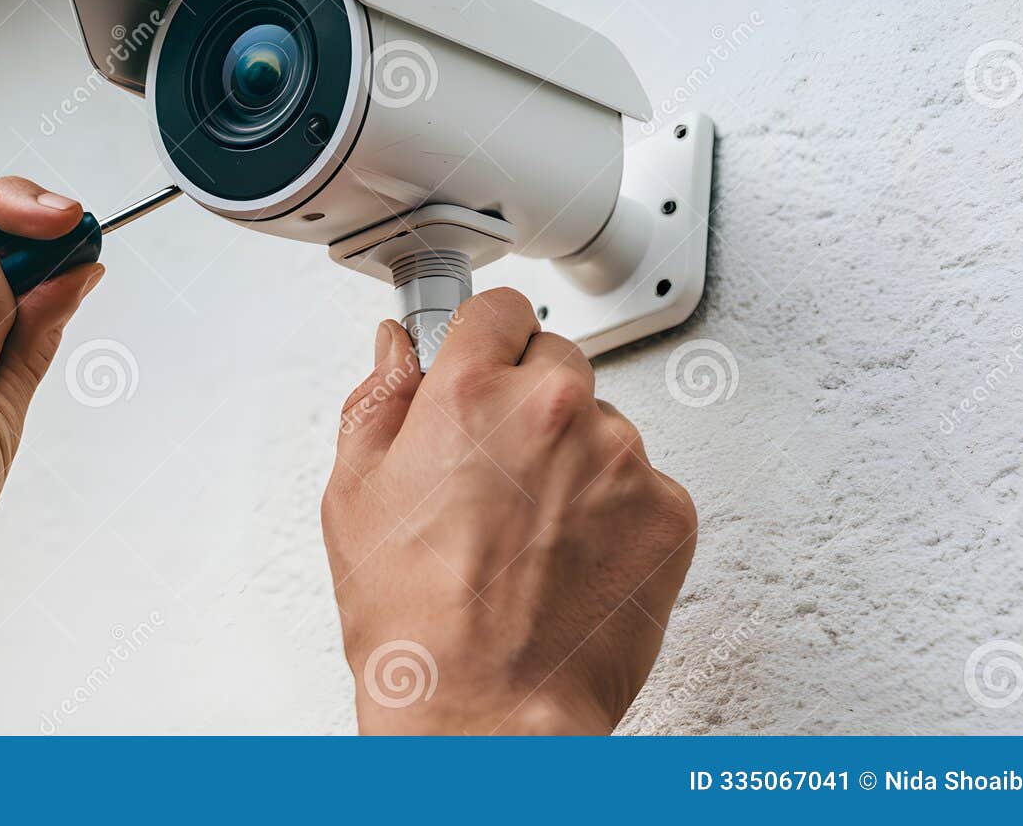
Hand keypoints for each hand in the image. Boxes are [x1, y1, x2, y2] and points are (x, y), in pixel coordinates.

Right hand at [321, 290, 696, 734]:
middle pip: (557, 361)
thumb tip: (396, 349)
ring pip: (602, 425)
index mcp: (470, 392)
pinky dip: (615, 510)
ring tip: (530, 532)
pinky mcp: (669, 511)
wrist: (488, 712)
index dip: (483, 340)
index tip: (480, 362)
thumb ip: (378, 400)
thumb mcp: (354, 495)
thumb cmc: (417, 621)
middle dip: (528, 400)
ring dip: (575, 457)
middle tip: (495, 470)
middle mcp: (554, 409)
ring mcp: (621, 459)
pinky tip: (569, 557)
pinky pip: (643, 483)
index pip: (499, 310)